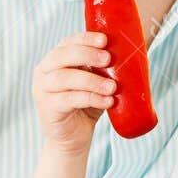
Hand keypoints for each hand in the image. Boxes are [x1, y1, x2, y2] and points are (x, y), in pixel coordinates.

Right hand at [33, 33, 113, 154]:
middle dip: (87, 54)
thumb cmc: (87, 106)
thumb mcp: (96, 82)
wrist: (73, 138)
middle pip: (62, 56)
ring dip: (91, 80)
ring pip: (64, 78)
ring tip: (112, 87)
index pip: (67, 43)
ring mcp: (43, 90)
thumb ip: (104, 68)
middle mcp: (44, 72)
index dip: (85, 39)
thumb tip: (134, 50)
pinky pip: (69, 99)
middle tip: (108, 59)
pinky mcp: (48, 108)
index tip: (104, 40)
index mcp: (55, 60)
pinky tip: (107, 101)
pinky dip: (90, 98)